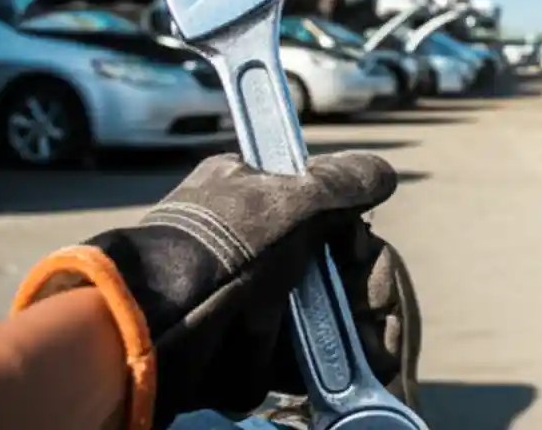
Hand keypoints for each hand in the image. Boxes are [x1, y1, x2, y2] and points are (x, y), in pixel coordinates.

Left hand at [12, 152, 400, 428]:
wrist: (157, 323)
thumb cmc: (220, 247)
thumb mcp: (286, 197)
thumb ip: (340, 182)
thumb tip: (384, 173)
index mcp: (256, 194)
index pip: (331, 215)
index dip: (358, 239)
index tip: (366, 259)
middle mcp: (258, 245)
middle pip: (336, 268)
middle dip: (367, 293)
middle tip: (377, 315)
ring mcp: (254, 299)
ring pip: (329, 314)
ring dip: (361, 331)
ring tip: (376, 352)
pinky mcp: (251, 348)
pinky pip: (306, 354)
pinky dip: (336, 362)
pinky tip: (363, 367)